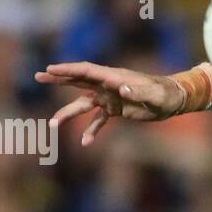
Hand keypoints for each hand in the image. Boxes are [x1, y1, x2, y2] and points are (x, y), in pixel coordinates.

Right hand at [36, 61, 183, 146]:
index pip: (87, 71)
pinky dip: (91, 130)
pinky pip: (98, 121)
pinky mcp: (115, 110)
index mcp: (114, 77)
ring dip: (68, 113)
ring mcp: (110, 98)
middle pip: (79, 81)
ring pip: (83, 104)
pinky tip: (85, 143)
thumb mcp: (154, 94)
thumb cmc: (165, 94)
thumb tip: (122, 88)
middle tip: (38, 76)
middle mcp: (108, 86)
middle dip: (59, 79)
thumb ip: (139, 90)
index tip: (51, 69)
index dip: (68, 70)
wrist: (173, 100)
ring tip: (51, 123)